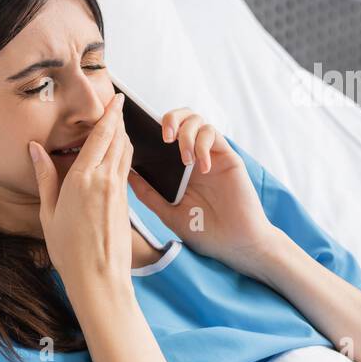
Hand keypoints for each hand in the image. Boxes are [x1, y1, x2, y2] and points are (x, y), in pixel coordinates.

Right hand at [29, 91, 133, 292]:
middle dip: (118, 119)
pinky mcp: (126, 202)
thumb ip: (45, 176)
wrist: (99, 279)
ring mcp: (119, 191)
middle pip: (118, 138)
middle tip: (116, 105)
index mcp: (83, 179)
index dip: (111, 114)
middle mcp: (105, 179)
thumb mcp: (48, 213)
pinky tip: (116, 155)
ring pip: (126, 152)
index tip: (115, 98)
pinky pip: (126, 169)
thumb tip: (35, 149)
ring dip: (124, 135)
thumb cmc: (69, 251)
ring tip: (117, 125)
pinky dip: (123, 155)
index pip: (102, 135)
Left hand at [127, 109, 279, 277]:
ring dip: (187, 134)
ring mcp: (210, 155)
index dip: (149, 126)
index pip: (162, 134)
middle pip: (181, 117)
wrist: (235, 244)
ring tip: (186, 160)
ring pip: (197, 120)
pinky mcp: (228, 157)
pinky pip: (213, 135)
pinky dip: (203, 145)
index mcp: (176, 168)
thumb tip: (125, 173)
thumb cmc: (204, 231)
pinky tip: (201, 167)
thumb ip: (148, 194)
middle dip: (170, 118)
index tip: (139, 132)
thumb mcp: (168, 213)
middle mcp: (193, 157)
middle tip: (164, 137)